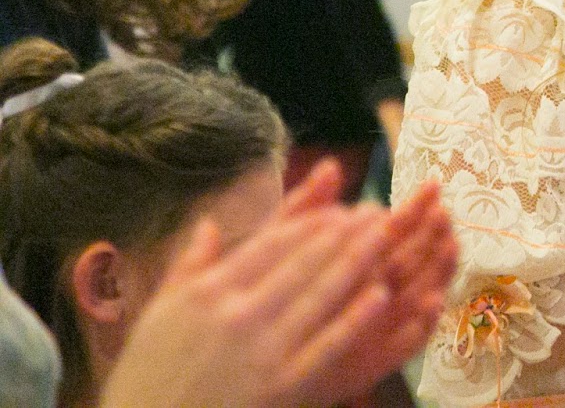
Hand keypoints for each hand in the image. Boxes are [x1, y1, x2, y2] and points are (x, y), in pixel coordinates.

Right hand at [101, 159, 456, 407]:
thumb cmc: (147, 379)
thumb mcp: (158, 316)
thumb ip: (190, 266)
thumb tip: (211, 223)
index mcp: (209, 292)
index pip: (271, 244)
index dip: (313, 222)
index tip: (341, 206)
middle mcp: (238, 314)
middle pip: (303, 261)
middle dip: (345, 232)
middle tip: (378, 210)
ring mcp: (263, 351)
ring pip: (321, 294)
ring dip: (359, 260)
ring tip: (388, 235)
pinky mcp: (283, 387)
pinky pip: (326, 346)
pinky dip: (355, 319)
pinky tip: (382, 294)